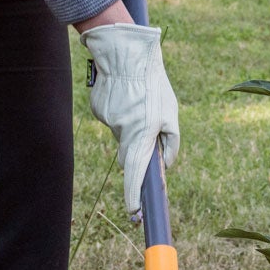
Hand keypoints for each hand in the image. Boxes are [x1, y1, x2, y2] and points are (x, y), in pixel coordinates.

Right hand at [81, 21, 178, 214]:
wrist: (126, 55)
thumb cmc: (153, 85)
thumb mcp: (172, 113)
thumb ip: (170, 142)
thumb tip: (164, 165)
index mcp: (140, 137)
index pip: (135, 175)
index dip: (134, 197)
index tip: (135, 214)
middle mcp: (121, 134)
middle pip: (128, 153)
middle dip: (137, 146)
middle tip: (146, 124)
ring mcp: (107, 122)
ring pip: (121, 132)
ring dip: (130, 123)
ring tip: (137, 100)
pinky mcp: (98, 110)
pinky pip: (112, 117)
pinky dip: (119, 110)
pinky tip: (124, 94)